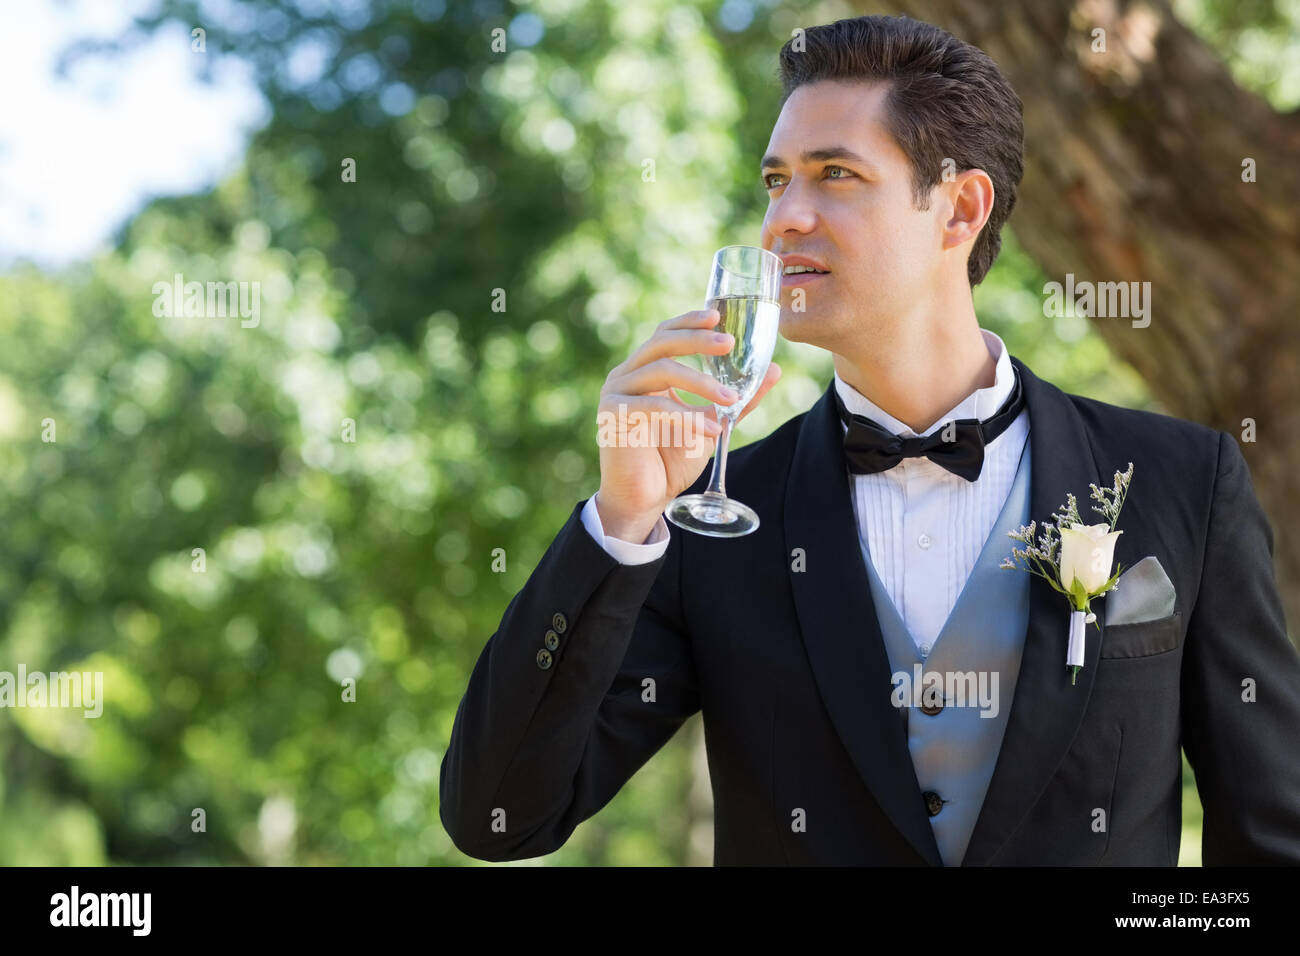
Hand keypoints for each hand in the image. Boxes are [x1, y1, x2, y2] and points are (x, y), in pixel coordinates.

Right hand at [595, 308, 781, 542]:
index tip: (717, 315)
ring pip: (662, 370)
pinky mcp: (614, 415)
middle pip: (662, 342)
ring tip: (731, 399)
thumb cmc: (673, 459)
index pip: (665, 334)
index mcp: (645, 371)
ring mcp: (616, 393)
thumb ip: (737, 400)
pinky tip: (712, 430)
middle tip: (729, 344)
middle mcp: (626, 375)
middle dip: (697, 340)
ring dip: (701, 382)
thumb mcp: (712, 423)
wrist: (646, 498)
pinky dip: (687, 416)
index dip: (689, 321)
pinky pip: (655, 407)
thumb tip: (774, 371)